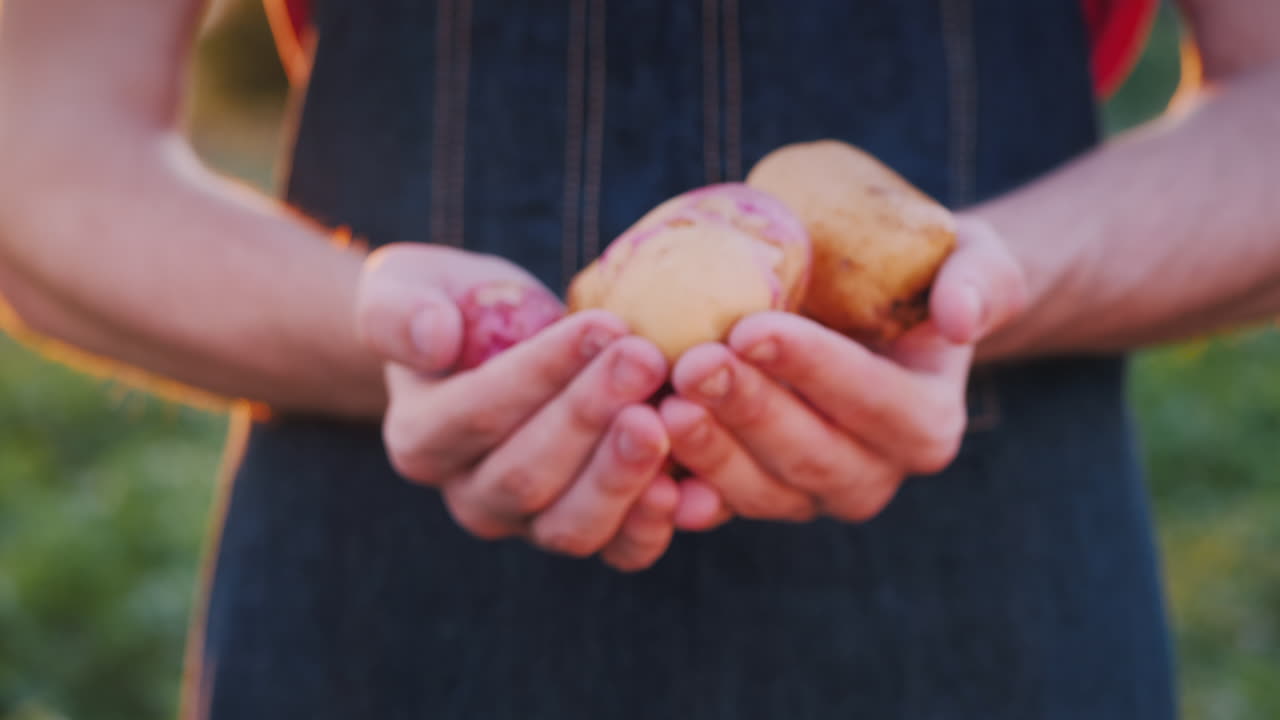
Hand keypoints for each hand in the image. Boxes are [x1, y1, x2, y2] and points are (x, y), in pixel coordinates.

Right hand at [355, 243, 679, 570]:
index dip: (541, 374)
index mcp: (420, 439)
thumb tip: (434, 338)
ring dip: (623, 475)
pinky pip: (620, 551)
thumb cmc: (454, 306)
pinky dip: (654, 526)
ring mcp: (530, 525)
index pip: (478, 414)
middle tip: (646, 359)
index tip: (602, 325)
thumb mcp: (408, 285)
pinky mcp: (589, 531)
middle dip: (591, 416)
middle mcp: (471, 496)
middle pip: (527, 475)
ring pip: (572, 526)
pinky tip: (690, 484)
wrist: (502, 344)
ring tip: (668, 418)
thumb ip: (399, 309)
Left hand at [659, 217, 1027, 527]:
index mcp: (926, 424)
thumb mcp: (973, 258)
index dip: (813, 370)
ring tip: (662, 401)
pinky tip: (648, 467)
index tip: (752, 328)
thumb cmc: (922, 275)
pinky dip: (682, 492)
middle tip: (694, 362)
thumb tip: (960, 317)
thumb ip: (983, 280)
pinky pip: (719, 505)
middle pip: (811, 455)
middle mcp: (873, 472)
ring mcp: (810, 493)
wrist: (873, 310)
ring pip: (761, 491)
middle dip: (750, 411)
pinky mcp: (756, 493)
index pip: (873, 403)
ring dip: (710, 452)